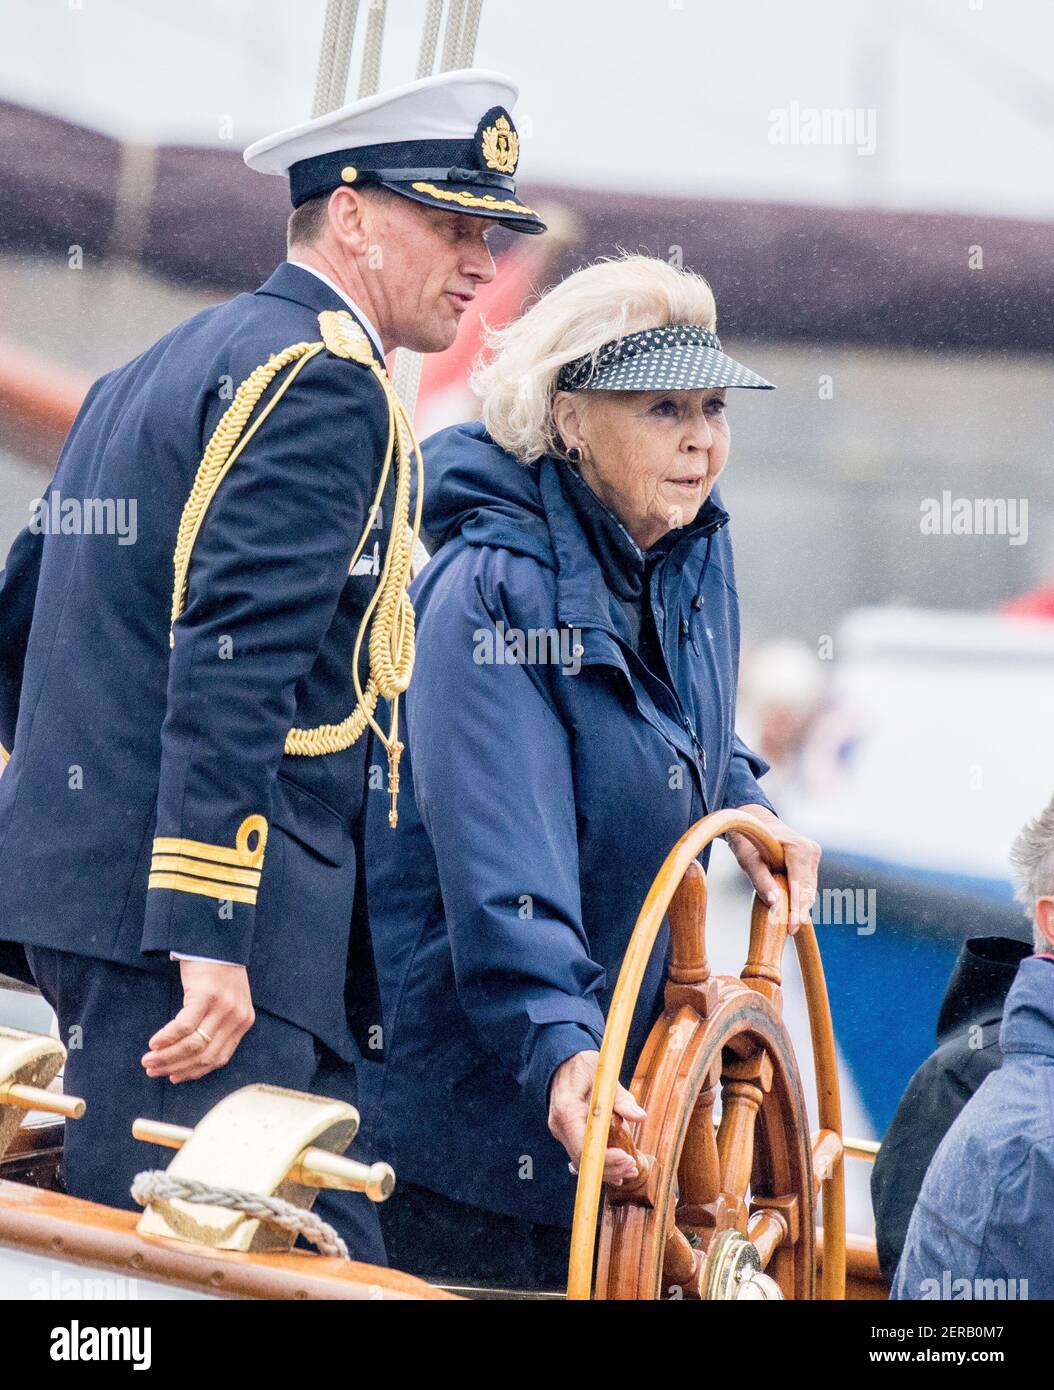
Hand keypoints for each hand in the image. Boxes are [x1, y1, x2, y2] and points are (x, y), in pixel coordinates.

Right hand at [141, 959, 254, 1082]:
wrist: (217, 940)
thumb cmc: (218, 972)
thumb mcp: (227, 1002)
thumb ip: (218, 1025)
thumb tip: (190, 1055)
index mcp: (243, 1022)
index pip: (219, 1058)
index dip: (194, 1072)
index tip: (174, 1077)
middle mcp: (236, 1017)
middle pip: (204, 1056)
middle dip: (176, 1067)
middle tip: (153, 1070)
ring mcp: (223, 1007)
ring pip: (192, 1044)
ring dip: (167, 1056)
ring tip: (148, 1060)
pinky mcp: (206, 995)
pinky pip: (184, 1026)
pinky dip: (167, 1038)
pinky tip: (154, 1043)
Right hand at [548, 1049, 645, 1184]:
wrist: (564, 1062)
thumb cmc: (585, 1067)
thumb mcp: (606, 1077)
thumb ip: (622, 1100)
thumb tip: (640, 1117)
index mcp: (567, 1109)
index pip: (582, 1145)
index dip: (605, 1158)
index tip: (627, 1159)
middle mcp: (560, 1124)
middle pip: (582, 1158)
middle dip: (609, 1167)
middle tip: (633, 1167)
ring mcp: (561, 1131)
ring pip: (581, 1160)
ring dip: (606, 1169)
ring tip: (630, 1169)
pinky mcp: (566, 1134)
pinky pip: (581, 1154)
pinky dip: (599, 1163)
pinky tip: (617, 1172)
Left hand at [725, 804, 820, 932]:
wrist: (752, 820)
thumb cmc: (748, 839)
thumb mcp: (749, 861)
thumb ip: (762, 881)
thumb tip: (776, 904)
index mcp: (798, 848)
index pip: (800, 885)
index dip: (797, 908)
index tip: (792, 928)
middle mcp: (811, 850)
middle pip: (807, 889)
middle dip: (799, 911)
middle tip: (789, 932)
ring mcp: (813, 854)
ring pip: (809, 888)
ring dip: (800, 906)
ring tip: (789, 926)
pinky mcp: (810, 860)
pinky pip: (806, 884)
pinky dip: (799, 897)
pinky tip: (792, 912)